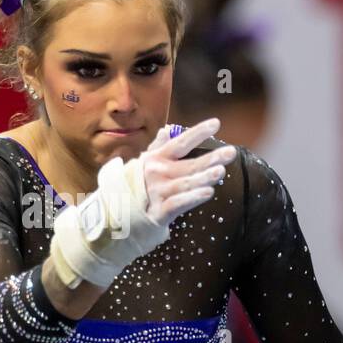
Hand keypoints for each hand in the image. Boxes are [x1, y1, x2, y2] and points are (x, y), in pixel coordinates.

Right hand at [48, 118, 236, 288]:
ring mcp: (156, 193)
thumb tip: (168, 130)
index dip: (198, 132)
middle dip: (210, 158)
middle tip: (231, 153)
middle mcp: (155, 174)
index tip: (216, 123)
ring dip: (204, 177)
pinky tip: (208, 192)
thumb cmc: (128, 190)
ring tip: (221, 171)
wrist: (110, 220)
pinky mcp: (157, 213)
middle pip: (188, 164)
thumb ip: (156, 148)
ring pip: (185, 183)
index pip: (179, 143)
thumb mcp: (140, 165)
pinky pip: (178, 204)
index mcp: (153, 160)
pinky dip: (193, 198)